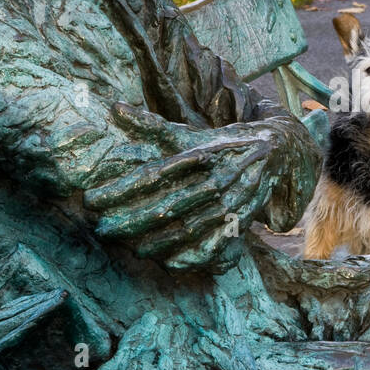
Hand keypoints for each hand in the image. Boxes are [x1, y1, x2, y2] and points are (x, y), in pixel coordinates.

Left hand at [83, 103, 275, 260]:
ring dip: (160, 242)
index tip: (92, 199)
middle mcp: (218, 177)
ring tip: (133, 250)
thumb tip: (114, 107)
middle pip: (170, 204)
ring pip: (192, 227)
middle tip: (103, 230)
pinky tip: (170, 262)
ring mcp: (233, 201)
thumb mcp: (188, 134)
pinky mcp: (244, 220)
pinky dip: (194, 256)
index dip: (121, 188)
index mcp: (201, 153)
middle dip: (134, 220)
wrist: (276, 151)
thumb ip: (150, 126)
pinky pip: (218, 245)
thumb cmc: (220, 144)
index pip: (154, 173)